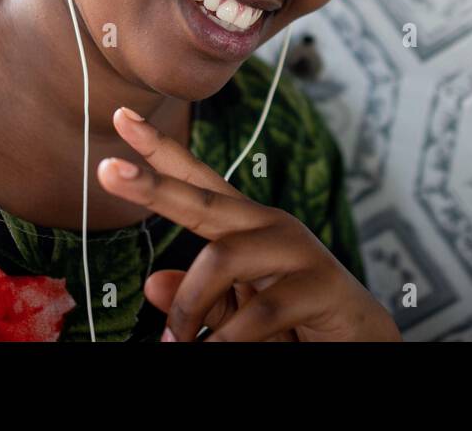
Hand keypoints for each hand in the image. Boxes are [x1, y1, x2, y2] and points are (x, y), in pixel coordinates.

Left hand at [96, 107, 400, 341]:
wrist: (363, 346)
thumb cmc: (295, 324)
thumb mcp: (238, 309)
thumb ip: (200, 296)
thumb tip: (152, 283)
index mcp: (247, 227)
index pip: (198, 182)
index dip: (160, 151)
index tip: (123, 118)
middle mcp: (271, 227)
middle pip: (204, 199)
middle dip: (153, 184)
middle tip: (108, 170)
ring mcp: (299, 251)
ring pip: (221, 260)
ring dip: (190, 310)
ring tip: (174, 346)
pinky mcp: (321, 285)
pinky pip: (259, 312)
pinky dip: (228, 340)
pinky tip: (215, 352)